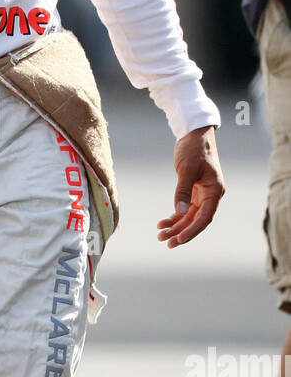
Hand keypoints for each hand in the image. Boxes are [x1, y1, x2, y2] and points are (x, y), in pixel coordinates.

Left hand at [157, 125, 224, 247]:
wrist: (194, 134)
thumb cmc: (194, 149)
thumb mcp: (187, 169)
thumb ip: (182, 190)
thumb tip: (180, 211)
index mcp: (215, 191)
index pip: (205, 217)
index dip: (192, 231)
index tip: (178, 239)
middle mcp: (211, 195)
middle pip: (196, 220)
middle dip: (181, 232)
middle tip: (166, 242)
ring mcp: (202, 194)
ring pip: (189, 217)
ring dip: (176, 227)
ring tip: (160, 235)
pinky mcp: (193, 191)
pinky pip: (185, 209)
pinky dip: (175, 217)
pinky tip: (163, 223)